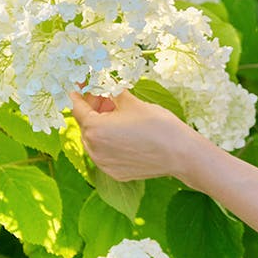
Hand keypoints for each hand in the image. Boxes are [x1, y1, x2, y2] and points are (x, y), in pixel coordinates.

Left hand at [67, 90, 195, 181]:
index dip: (79, 94)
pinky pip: (105, 154)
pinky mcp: (115, 173)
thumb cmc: (158, 125)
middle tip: (106, 96)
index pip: (77, 108)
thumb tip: (105, 84)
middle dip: (94, 109)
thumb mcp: (132, 102)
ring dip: (101, 126)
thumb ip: (112, 93)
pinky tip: (124, 134)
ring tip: (118, 114)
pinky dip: (109, 143)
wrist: (180, 153)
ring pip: (94, 141)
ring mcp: (104, 164)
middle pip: (86, 125)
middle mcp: (94, 150)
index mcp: (95, 129)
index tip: (79, 86)